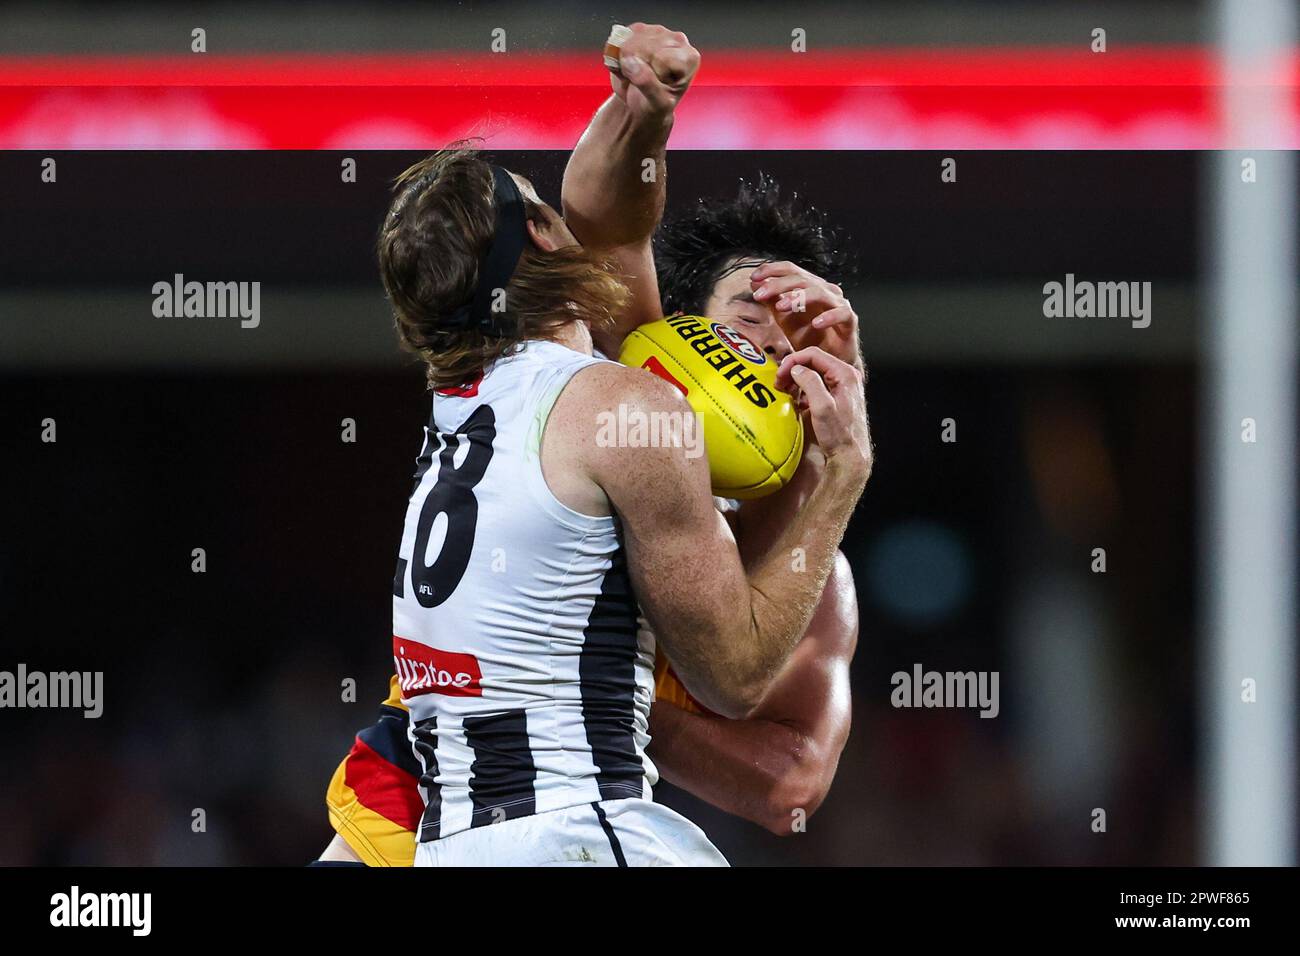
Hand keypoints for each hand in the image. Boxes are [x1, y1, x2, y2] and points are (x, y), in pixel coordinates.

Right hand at [609, 23, 699, 122]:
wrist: (641, 105)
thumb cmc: (654, 106)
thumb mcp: (657, 104)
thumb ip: (647, 84)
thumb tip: (632, 62)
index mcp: (688, 58)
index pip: (660, 57)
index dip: (650, 72)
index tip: (653, 86)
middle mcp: (677, 40)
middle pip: (645, 46)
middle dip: (635, 66)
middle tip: (639, 82)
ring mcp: (658, 32)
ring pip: (630, 39)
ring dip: (624, 60)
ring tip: (633, 75)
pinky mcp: (640, 30)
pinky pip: (619, 37)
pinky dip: (616, 54)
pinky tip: (625, 66)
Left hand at [751, 261, 860, 371]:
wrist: (829, 361)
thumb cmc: (811, 338)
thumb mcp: (785, 319)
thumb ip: (772, 301)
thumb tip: (755, 284)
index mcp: (810, 287)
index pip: (791, 270)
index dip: (772, 270)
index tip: (754, 277)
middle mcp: (825, 291)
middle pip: (801, 279)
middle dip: (778, 285)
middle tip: (760, 294)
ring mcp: (838, 304)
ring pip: (820, 292)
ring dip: (798, 297)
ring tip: (781, 306)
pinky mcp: (849, 320)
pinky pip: (841, 314)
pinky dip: (828, 317)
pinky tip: (815, 323)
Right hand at [775, 347, 871, 481]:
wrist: (850, 456)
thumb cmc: (840, 436)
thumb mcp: (822, 407)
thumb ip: (810, 383)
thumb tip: (797, 369)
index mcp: (845, 374)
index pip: (813, 354)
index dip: (792, 361)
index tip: (779, 374)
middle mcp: (846, 377)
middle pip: (813, 362)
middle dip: (793, 370)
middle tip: (779, 383)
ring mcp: (842, 387)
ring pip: (813, 374)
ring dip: (796, 380)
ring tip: (785, 391)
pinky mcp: (837, 397)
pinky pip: (816, 386)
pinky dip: (803, 390)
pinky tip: (796, 401)